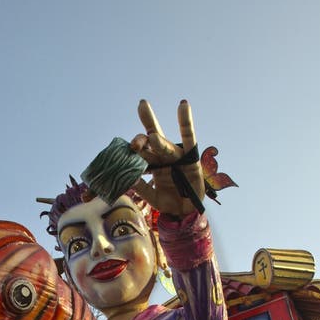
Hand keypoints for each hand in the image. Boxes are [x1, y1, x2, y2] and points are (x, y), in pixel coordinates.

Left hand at [130, 99, 204, 216]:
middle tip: (142, 105)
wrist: (186, 214)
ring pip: (165, 143)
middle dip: (145, 128)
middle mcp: (163, 158)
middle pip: (151, 141)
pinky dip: (186, 122)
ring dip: (158, 137)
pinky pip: (189, 138)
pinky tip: (183, 105)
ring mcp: (176, 158)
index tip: (129, 148)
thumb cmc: (169, 203)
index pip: (141, 153)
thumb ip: (142, 189)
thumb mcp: (153, 199)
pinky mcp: (191, 159)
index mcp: (152, 166)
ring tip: (152, 135)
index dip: (135, 149)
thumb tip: (130, 178)